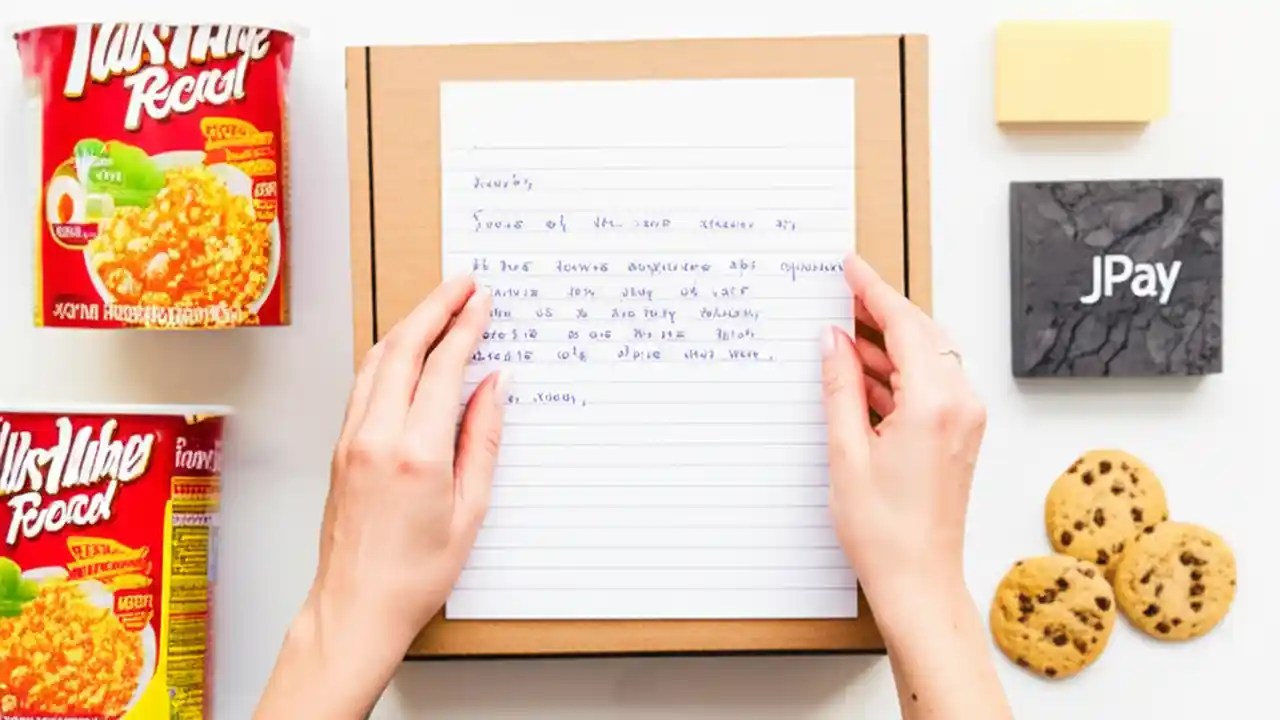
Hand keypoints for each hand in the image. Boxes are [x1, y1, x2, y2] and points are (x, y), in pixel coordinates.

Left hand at [255, 276, 506, 719]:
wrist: (356, 608)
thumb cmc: (415, 575)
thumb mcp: (471, 510)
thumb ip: (483, 439)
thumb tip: (493, 387)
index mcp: (416, 453)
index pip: (443, 367)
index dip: (466, 327)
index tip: (483, 302)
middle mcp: (376, 436)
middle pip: (404, 347)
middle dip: (436, 307)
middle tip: (462, 283)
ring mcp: (351, 439)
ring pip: (378, 359)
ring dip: (408, 324)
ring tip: (437, 305)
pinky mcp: (340, 447)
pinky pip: (364, 383)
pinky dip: (389, 354)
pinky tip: (405, 348)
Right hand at [821, 254, 1009, 718]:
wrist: (918, 580)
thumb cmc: (885, 532)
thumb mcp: (846, 451)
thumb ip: (839, 386)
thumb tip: (832, 342)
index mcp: (934, 404)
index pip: (905, 324)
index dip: (873, 290)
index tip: (851, 267)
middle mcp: (960, 406)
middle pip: (923, 335)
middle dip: (882, 312)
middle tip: (844, 293)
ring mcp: (965, 421)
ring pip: (928, 359)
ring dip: (889, 345)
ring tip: (844, 339)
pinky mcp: (960, 435)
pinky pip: (931, 385)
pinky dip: (899, 374)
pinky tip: (864, 377)